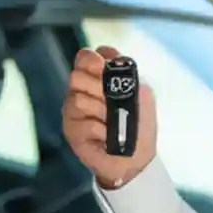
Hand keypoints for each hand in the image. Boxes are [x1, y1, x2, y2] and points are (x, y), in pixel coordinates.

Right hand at [62, 45, 157, 187]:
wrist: (135, 157)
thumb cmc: (139, 124)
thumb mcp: (142, 93)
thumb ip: (126, 72)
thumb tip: (105, 55)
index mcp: (97, 78)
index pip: (84, 57)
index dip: (91, 60)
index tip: (102, 68)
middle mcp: (81, 91)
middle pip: (76, 76)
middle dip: (98, 88)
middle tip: (112, 102)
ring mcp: (73, 110)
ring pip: (78, 99)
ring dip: (102, 112)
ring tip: (112, 123)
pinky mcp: (70, 130)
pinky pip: (84, 123)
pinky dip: (101, 130)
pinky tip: (107, 137)